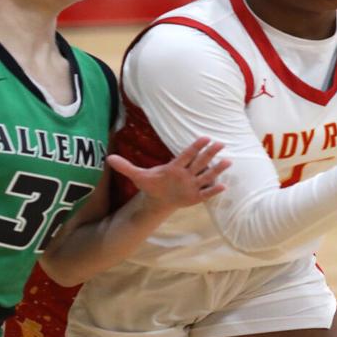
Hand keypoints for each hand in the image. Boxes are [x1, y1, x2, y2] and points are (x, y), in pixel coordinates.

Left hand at [107, 137, 230, 209]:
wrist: (159, 199)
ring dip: (216, 169)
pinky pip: (206, 193)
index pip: (186, 154)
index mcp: (175, 166)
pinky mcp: (195, 196)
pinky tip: (224, 187)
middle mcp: (187, 173)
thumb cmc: (152, 184)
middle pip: (200, 162)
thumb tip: (108, 158)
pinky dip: (213, 190)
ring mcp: (192, 185)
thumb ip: (125, 166)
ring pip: (206, 175)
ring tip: (228, 162)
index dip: (195, 146)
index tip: (205, 137)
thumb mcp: (138, 175)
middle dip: (210, 154)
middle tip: (221, 144)